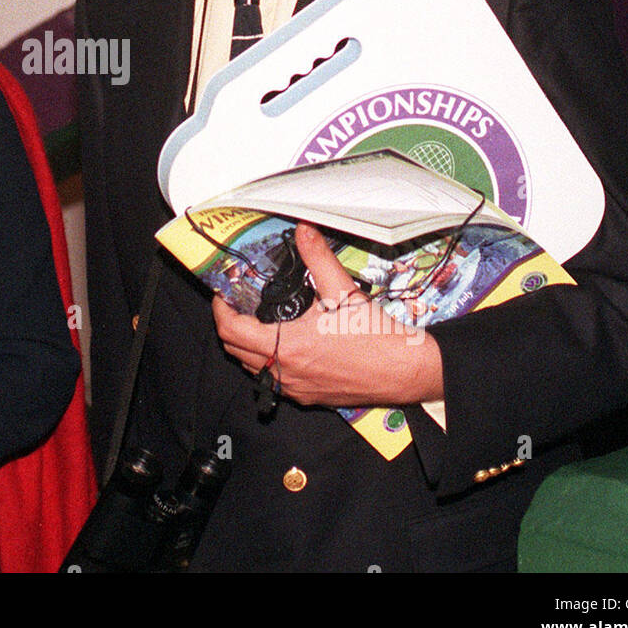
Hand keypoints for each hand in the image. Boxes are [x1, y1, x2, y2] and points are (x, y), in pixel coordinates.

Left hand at [211, 223, 444, 407]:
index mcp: (286, 346)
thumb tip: (304, 230)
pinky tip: (285, 345)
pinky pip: (275, 382)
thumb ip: (318, 258)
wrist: (406, 371)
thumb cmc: (376, 336)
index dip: (222, 310)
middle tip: (238, 305)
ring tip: (258, 322)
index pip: (231, 331)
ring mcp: (296, 389)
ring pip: (254, 370)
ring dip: (248, 347)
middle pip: (235, 352)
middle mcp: (285, 372)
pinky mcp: (310, 397)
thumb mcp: (343, 291)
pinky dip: (269, 363)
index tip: (225, 294)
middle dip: (230, 327)